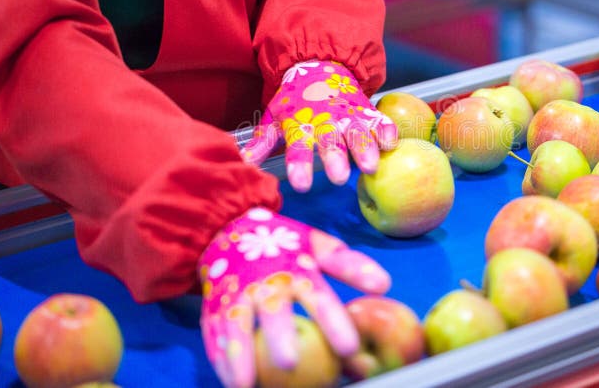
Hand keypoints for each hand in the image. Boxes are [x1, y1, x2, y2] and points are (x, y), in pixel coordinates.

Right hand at [199, 208, 390, 387]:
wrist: (227, 228)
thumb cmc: (284, 245)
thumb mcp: (318, 246)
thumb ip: (349, 266)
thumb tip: (384, 285)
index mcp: (295, 266)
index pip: (318, 295)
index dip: (333, 321)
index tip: (349, 348)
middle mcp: (265, 281)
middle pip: (274, 311)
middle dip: (280, 336)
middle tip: (291, 364)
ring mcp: (236, 294)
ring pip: (236, 325)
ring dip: (240, 355)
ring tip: (246, 386)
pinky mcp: (213, 306)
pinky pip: (213, 334)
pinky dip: (220, 358)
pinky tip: (231, 382)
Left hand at [241, 60, 396, 191]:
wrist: (320, 65)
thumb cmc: (296, 99)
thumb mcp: (276, 117)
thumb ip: (263, 141)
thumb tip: (243, 162)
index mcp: (300, 125)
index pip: (298, 148)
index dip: (299, 166)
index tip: (301, 185)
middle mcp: (325, 122)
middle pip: (330, 143)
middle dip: (334, 159)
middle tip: (338, 178)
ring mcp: (348, 116)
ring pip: (358, 134)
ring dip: (364, 150)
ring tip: (370, 167)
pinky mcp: (367, 111)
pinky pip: (379, 121)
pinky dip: (386, 131)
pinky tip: (391, 144)